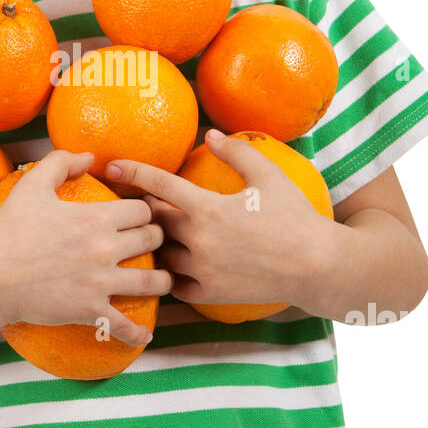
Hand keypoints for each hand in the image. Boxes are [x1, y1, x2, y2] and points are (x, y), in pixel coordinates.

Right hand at [0, 148, 172, 347]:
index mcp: (96, 217)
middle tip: (155, 245)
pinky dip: (137, 333)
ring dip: (163, 282)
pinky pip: (124, 325)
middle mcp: (105, 248)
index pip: (143, 211)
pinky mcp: (90, 311)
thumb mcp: (31, 186)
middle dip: (158, 240)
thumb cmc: (8, 230)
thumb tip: (90, 156)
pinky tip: (144, 336)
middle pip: (154, 240)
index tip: (142, 218)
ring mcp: (100, 282)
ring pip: (154, 282)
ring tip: (163, 282)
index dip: (146, 212)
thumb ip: (61, 162)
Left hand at [105, 131, 332, 309]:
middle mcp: (199, 240)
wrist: (316, 266)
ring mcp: (202, 270)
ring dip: (156, 242)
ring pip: (160, 253)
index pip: (158, 185)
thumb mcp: (269, 176)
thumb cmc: (295, 217)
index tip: (111, 165)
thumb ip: (237, 152)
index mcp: (209, 208)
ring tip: (153, 233)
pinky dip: (169, 272)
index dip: (132, 171)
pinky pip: (173, 284)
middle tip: (143, 202)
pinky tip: (171, 263)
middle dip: (146, 209)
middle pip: (154, 220)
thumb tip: (210, 134)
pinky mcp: (208, 293)